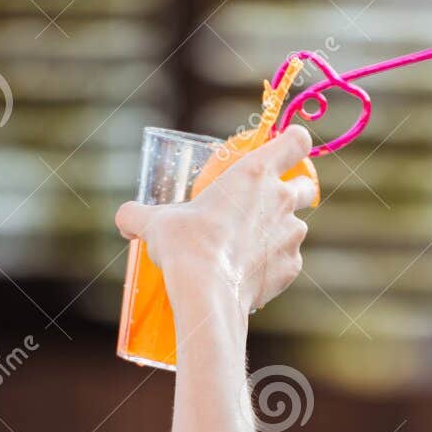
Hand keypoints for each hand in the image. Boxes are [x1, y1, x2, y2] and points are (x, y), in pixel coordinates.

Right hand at [116, 127, 316, 316]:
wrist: (206, 291)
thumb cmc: (184, 244)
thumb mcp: (154, 222)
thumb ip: (138, 215)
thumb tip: (125, 219)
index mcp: (254, 172)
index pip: (297, 140)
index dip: (292, 143)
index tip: (282, 152)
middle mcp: (281, 198)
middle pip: (305, 185)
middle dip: (291, 191)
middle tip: (262, 206)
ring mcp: (292, 234)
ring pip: (297, 227)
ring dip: (278, 232)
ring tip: (247, 248)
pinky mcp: (292, 266)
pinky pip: (289, 260)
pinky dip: (274, 265)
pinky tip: (249, 273)